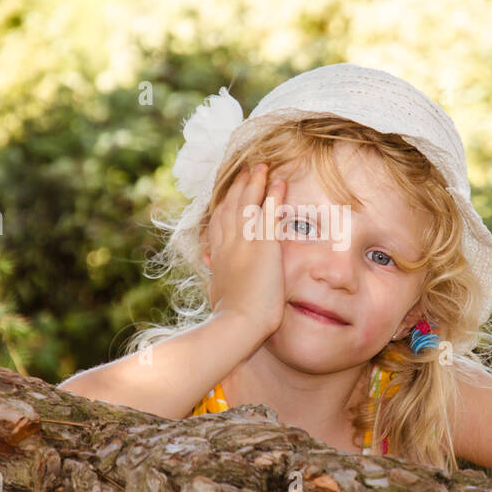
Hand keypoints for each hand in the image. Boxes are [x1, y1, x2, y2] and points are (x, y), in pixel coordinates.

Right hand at [203, 162, 286, 337]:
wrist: (238, 324)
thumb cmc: (230, 316)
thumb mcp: (217, 290)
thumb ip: (216, 276)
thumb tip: (211, 269)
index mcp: (219, 255)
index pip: (219, 222)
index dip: (225, 203)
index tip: (229, 192)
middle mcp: (229, 244)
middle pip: (232, 207)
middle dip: (240, 187)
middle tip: (247, 170)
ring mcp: (245, 243)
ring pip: (249, 204)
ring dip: (256, 183)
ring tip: (262, 167)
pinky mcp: (263, 246)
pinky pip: (269, 214)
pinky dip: (274, 196)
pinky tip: (279, 182)